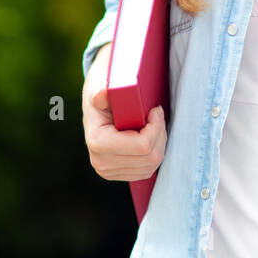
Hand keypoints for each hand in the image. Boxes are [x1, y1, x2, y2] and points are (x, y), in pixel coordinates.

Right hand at [82, 43, 166, 180]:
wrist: (96, 101)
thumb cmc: (105, 88)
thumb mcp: (103, 83)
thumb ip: (103, 90)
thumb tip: (101, 95)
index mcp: (98, 142)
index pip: (143, 146)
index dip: (156, 126)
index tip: (155, 109)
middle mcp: (101, 162)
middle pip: (151, 158)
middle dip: (160, 134)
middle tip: (156, 115)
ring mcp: (108, 171)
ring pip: (152, 165)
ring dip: (159, 143)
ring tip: (153, 124)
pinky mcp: (117, 173)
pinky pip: (147, 170)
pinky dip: (154, 152)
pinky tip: (149, 136)